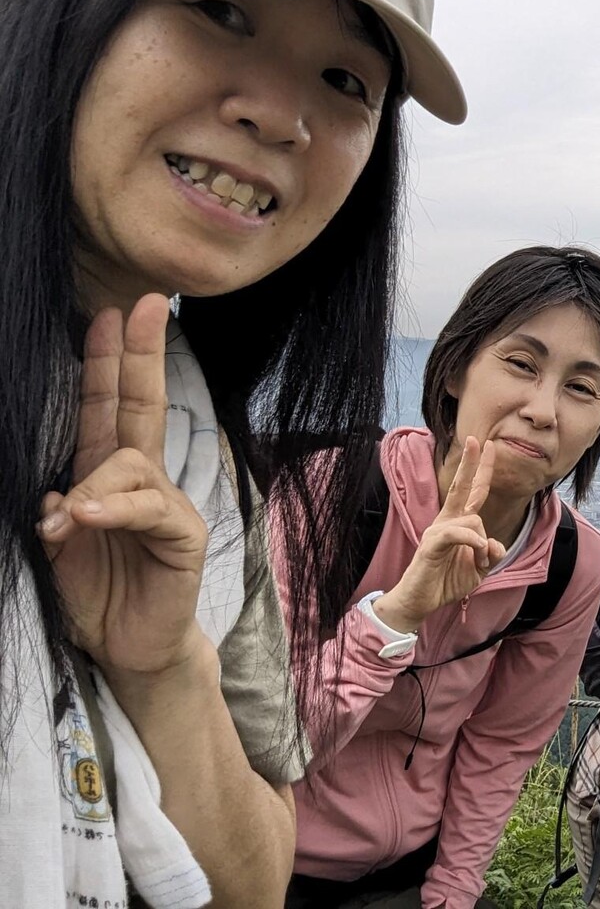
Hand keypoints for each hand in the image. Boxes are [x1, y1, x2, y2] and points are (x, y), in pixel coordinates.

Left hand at [37, 294, 210, 675]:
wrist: (133, 648)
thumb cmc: (99, 595)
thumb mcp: (61, 550)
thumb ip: (60, 515)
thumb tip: (58, 493)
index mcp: (108, 477)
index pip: (109, 409)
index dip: (108, 363)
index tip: (110, 314)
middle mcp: (141, 481)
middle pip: (141, 407)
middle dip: (139, 355)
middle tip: (143, 308)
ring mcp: (166, 505)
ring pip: (129, 462)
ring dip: (93, 485)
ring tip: (68, 523)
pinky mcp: (182, 535)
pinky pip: (148, 507)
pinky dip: (113, 509)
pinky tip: (86, 518)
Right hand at [373, 437, 505, 633]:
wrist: (419, 601)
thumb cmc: (445, 582)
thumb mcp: (478, 570)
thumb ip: (491, 554)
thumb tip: (494, 543)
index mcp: (459, 524)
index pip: (473, 492)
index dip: (481, 470)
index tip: (487, 446)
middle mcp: (447, 521)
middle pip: (462, 487)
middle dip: (471, 463)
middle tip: (478, 441)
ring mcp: (438, 530)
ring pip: (473, 520)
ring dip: (483, 546)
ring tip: (478, 563)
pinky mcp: (431, 543)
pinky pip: (457, 533)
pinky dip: (472, 541)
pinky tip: (479, 550)